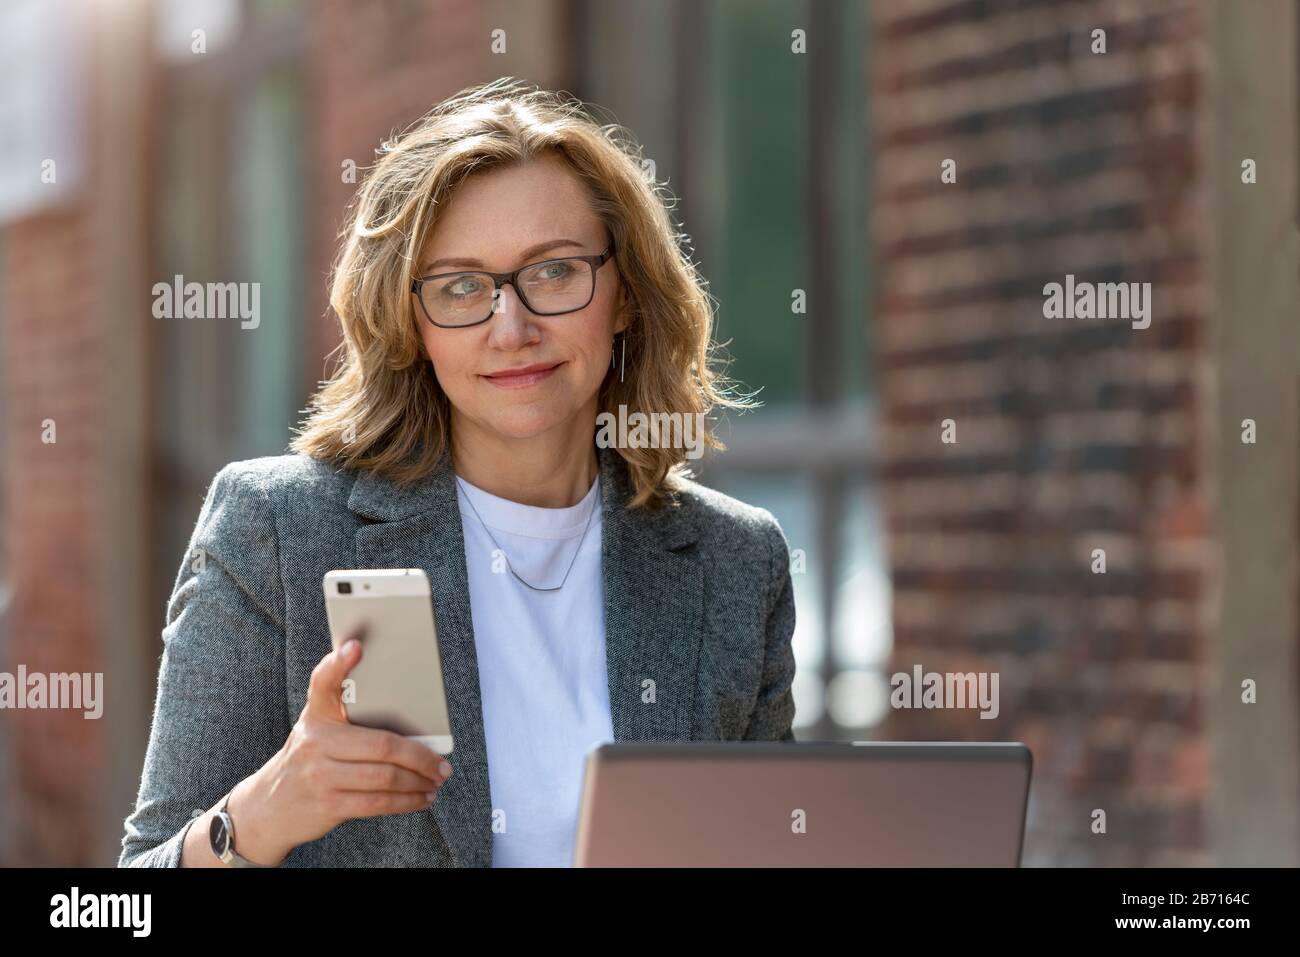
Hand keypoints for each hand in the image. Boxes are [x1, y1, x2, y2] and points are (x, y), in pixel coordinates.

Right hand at [226, 625, 452, 864]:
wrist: (268, 807)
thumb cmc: (310, 759)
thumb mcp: (319, 730)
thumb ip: (352, 718)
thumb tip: (413, 723)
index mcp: (317, 715)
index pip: (324, 683)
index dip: (338, 663)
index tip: (356, 646)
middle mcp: (315, 742)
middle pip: (381, 745)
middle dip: (420, 756)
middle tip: (441, 763)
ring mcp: (320, 775)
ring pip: (384, 777)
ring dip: (418, 781)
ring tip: (436, 780)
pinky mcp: (328, 805)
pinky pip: (377, 803)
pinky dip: (406, 801)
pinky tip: (421, 797)